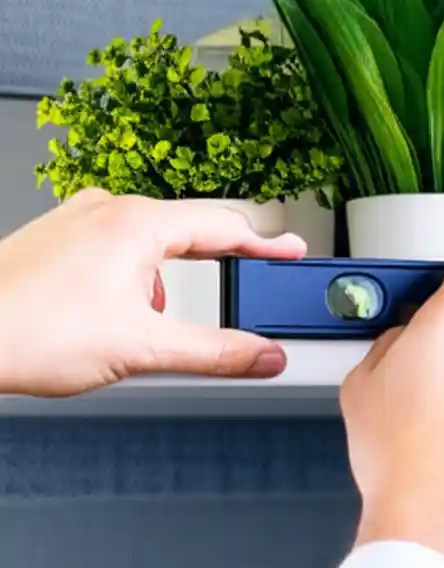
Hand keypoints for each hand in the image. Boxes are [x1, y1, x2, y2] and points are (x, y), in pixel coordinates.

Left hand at [0, 188, 305, 395]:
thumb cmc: (28, 331)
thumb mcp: (144, 350)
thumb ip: (217, 354)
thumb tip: (263, 356)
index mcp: (137, 222)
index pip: (225, 225)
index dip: (267, 243)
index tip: (291, 251)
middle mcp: (107, 211)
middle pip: (190, 232)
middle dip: (221, 267)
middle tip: (246, 289)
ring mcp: (78, 224)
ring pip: (151, 246)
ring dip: (172, 283)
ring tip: (166, 329)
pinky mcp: (57, 243)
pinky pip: (118, 254)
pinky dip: (136, 283)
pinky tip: (125, 322)